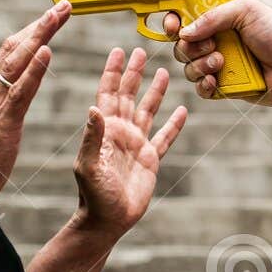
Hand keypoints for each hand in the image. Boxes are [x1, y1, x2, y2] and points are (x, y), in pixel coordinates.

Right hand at [0, 1, 68, 208]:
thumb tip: (10, 86)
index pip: (10, 50)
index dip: (32, 30)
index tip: (52, 15)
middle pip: (15, 47)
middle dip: (41, 23)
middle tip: (65, 4)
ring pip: (17, 60)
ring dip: (40, 35)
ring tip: (59, 14)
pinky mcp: (1, 121)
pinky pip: (19, 90)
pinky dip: (34, 68)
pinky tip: (47, 51)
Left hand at [71, 45, 187, 237]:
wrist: (107, 221)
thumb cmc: (93, 196)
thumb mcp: (89, 165)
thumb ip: (92, 137)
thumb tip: (93, 107)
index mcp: (105, 130)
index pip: (109, 93)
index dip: (113, 72)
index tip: (119, 51)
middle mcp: (120, 132)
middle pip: (129, 95)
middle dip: (134, 73)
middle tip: (141, 51)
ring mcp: (136, 145)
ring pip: (148, 111)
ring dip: (155, 92)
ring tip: (164, 72)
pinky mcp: (150, 160)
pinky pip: (165, 138)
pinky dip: (174, 124)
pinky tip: (182, 110)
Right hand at [166, 0, 271, 103]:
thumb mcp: (246, 11)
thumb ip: (212, 17)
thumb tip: (184, 32)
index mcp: (220, 20)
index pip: (186, 19)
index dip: (174, 21)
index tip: (173, 24)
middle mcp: (217, 42)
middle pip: (181, 46)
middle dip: (190, 47)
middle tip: (213, 45)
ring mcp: (220, 65)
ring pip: (189, 68)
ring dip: (199, 65)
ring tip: (221, 62)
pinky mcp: (225, 87)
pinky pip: (201, 90)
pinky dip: (204, 86)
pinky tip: (215, 81)